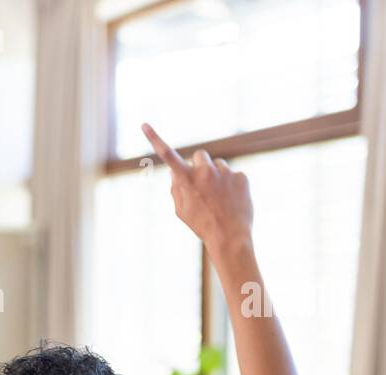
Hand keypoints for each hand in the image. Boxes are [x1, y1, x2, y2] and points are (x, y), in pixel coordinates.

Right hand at [141, 123, 252, 255]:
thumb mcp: (181, 210)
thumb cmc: (202, 225)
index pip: (167, 155)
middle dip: (200, 166)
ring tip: (219, 198)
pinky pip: (233, 175)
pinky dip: (231, 185)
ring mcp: (224, 172)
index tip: (144, 124)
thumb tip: (175, 172)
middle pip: (199, 155)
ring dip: (216, 176)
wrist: (230, 237)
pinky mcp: (241, 176)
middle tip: (202, 184)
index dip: (155, 139)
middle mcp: (205, 171)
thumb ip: (176, 188)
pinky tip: (231, 201)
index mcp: (186, 180)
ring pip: (218, 165)